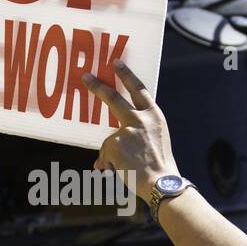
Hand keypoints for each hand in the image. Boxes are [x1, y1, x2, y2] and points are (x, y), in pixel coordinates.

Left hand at [83, 62, 179, 202]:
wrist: (161, 183)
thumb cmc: (160, 165)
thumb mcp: (156, 139)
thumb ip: (138, 132)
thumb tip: (112, 141)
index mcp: (154, 115)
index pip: (139, 89)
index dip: (127, 75)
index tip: (116, 62)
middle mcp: (140, 118)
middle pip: (113, 98)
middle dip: (97, 86)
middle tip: (85, 76)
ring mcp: (126, 129)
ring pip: (110, 140)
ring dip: (114, 156)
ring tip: (129, 168)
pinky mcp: (115, 142)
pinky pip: (105, 154)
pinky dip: (109, 165)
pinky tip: (122, 171)